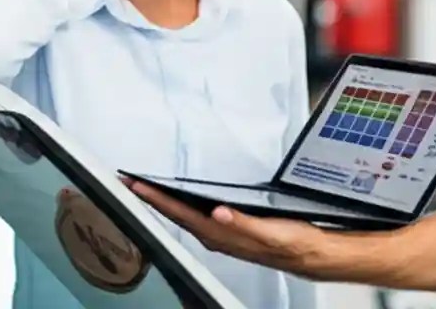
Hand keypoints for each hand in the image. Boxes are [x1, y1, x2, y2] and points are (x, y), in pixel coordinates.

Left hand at [121, 178, 335, 278]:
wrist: (306, 253)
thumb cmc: (289, 242)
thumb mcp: (268, 232)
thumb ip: (242, 223)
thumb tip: (219, 212)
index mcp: (219, 233)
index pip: (180, 212)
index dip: (156, 198)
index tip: (136, 185)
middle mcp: (214, 235)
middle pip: (174, 213)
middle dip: (150, 198)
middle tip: (129, 182)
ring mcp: (218, 234)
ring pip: (182, 215)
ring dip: (163, 202)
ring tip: (146, 188)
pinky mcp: (226, 231)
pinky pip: (194, 217)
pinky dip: (180, 206)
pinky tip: (177, 201)